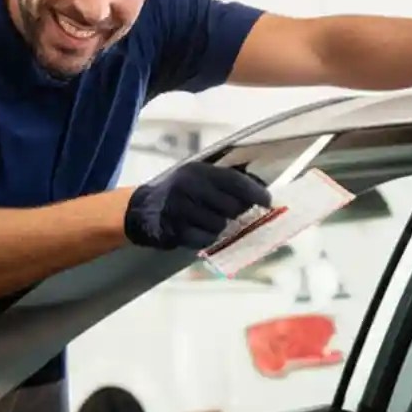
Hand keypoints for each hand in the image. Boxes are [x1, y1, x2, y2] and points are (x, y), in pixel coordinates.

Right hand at [125, 162, 271, 250]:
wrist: (143, 209)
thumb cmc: (180, 193)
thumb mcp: (199, 178)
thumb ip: (225, 184)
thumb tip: (262, 193)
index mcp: (198, 171)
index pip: (234, 181)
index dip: (255, 192)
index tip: (268, 201)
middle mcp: (189, 187)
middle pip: (231, 206)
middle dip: (240, 214)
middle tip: (241, 217)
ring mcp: (180, 209)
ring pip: (220, 226)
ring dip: (223, 229)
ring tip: (215, 223)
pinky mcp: (175, 230)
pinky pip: (205, 240)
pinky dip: (209, 239)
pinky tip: (202, 232)